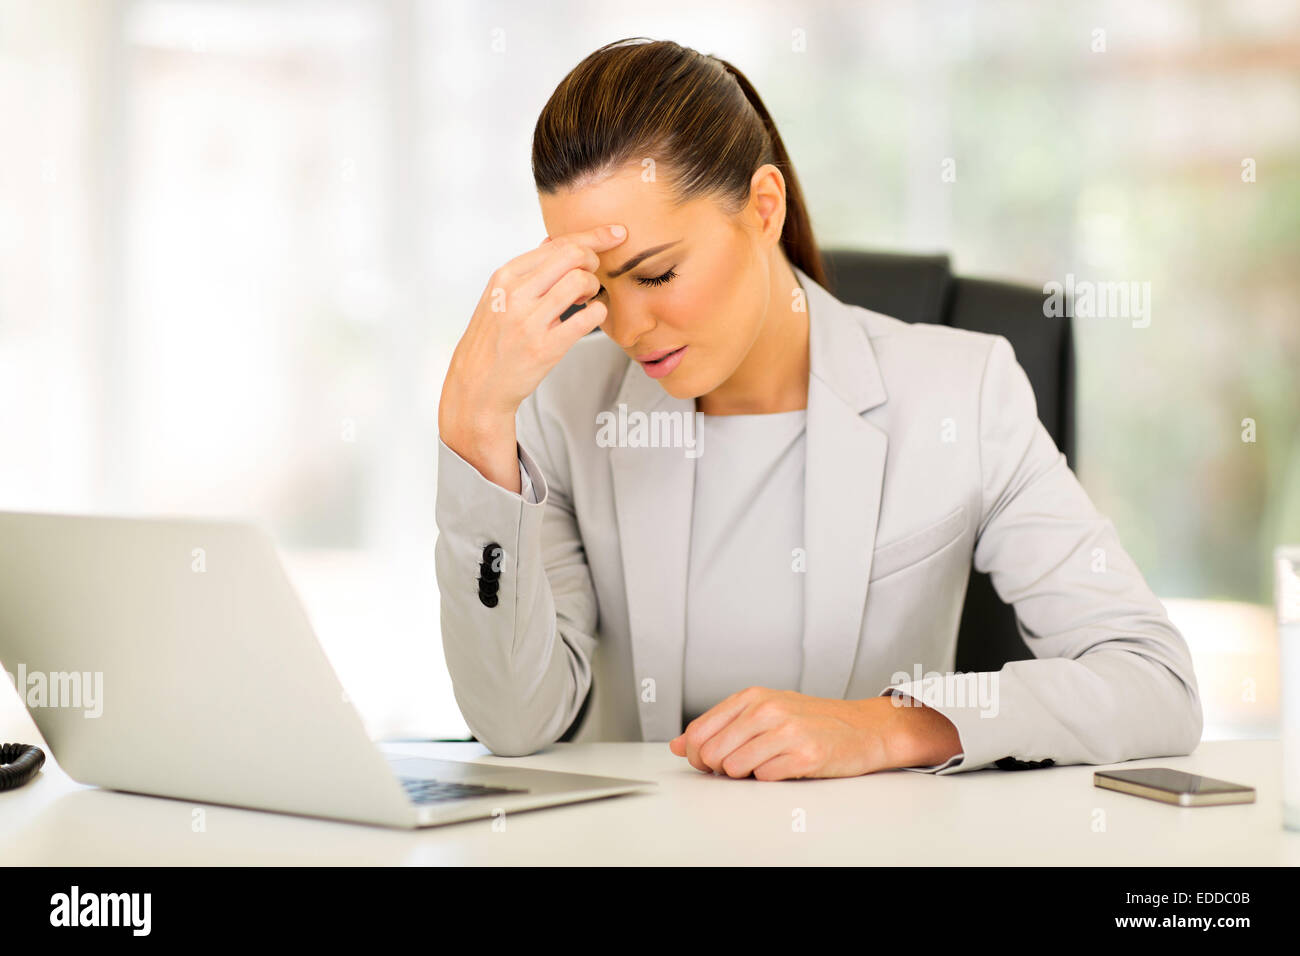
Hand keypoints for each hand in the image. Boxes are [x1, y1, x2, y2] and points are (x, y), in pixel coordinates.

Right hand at [437, 223, 626, 490]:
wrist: (477, 385)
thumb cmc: (491, 341)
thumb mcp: (498, 297)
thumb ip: (527, 270)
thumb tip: (552, 243)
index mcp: (505, 277)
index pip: (557, 244)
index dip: (593, 236)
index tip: (615, 233)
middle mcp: (515, 294)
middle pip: (572, 256)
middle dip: (593, 261)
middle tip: (592, 276)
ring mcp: (530, 321)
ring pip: (580, 282)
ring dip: (594, 288)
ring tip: (586, 299)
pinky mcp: (545, 347)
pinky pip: (587, 318)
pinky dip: (598, 313)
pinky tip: (590, 316)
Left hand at [668, 687, 959, 779]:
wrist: (863, 728)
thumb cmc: (812, 720)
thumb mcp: (763, 711)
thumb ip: (719, 726)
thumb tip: (678, 745)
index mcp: (752, 697)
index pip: (699, 732)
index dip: (696, 754)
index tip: (707, 761)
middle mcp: (766, 710)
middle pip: (712, 754)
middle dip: (719, 768)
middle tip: (742, 764)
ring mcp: (786, 731)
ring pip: (734, 768)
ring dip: (746, 775)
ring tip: (767, 763)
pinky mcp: (804, 755)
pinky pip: (764, 778)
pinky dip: (769, 779)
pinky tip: (785, 767)